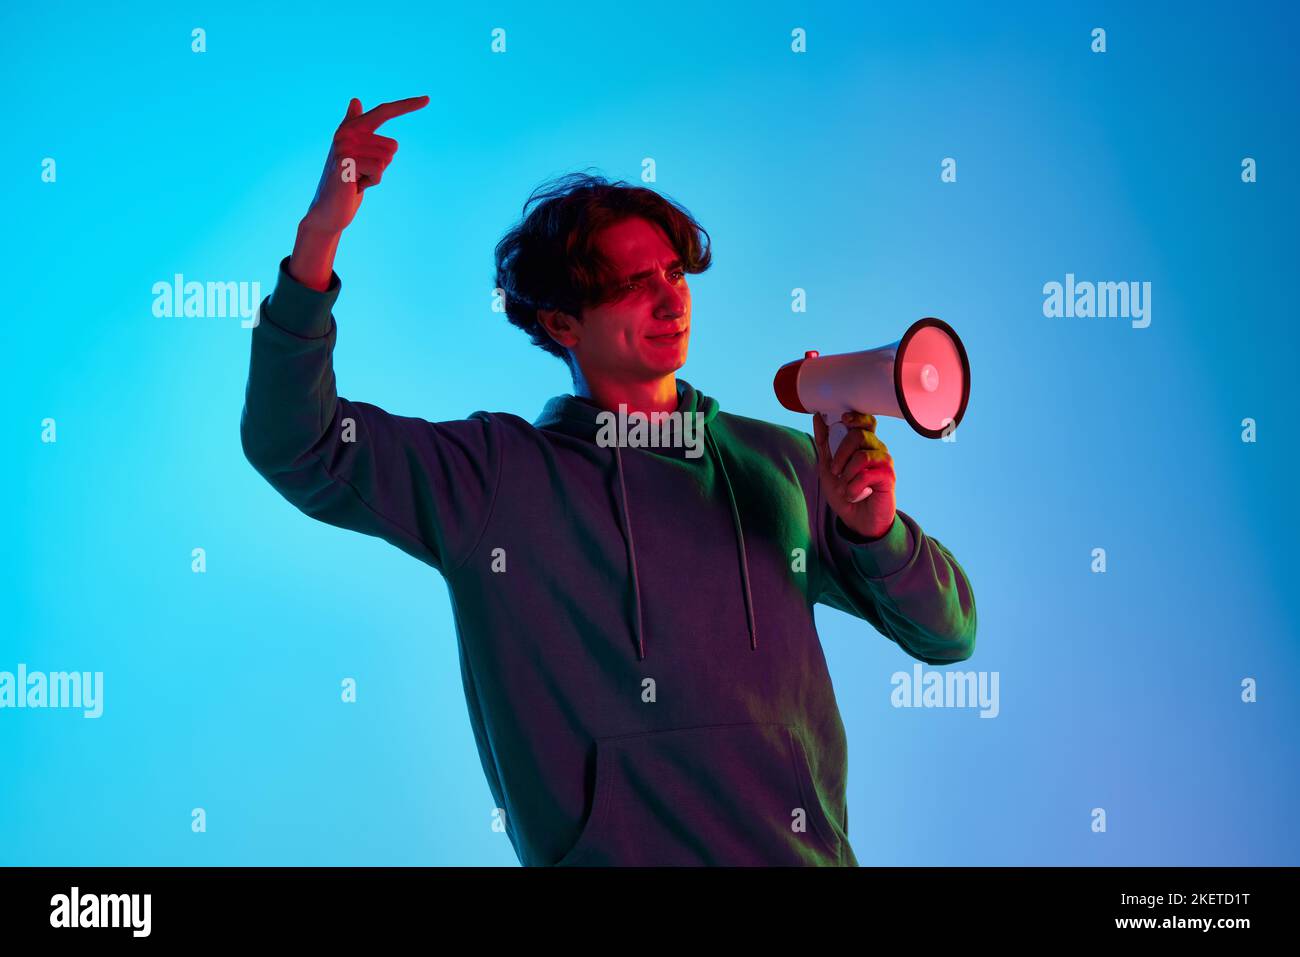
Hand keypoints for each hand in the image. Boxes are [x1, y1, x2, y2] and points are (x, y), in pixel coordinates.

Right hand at [301, 95, 428, 234]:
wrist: (329, 210)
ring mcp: (344, 147)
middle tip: (361, 174)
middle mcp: (346, 133)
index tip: (427, 99)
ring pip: (387, 159)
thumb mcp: (355, 153)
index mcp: (351, 127)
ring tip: (358, 179)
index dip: (406, 105)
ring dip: (377, 175)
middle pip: (392, 145)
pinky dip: (373, 182)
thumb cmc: (347, 182)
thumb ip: (356, 127)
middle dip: (383, 165)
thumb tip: (355, 100)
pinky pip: (379, 170)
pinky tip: (356, 185)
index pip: (384, 111)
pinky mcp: (346, 162)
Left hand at [813, 411, 896, 540]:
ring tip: (843, 487)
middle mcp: (877, 449)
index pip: (866, 421)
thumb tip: (818, 417)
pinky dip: (853, 487)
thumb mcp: (828, 467)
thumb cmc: (845, 492)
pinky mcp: (888, 477)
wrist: (857, 520)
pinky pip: (866, 475)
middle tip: (835, 470)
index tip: (842, 419)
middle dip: (840, 453)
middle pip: (859, 435)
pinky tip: (853, 495)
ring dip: (846, 474)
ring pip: (861, 456)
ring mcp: (884, 462)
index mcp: (864, 444)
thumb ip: (824, 443)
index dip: (855, 417)